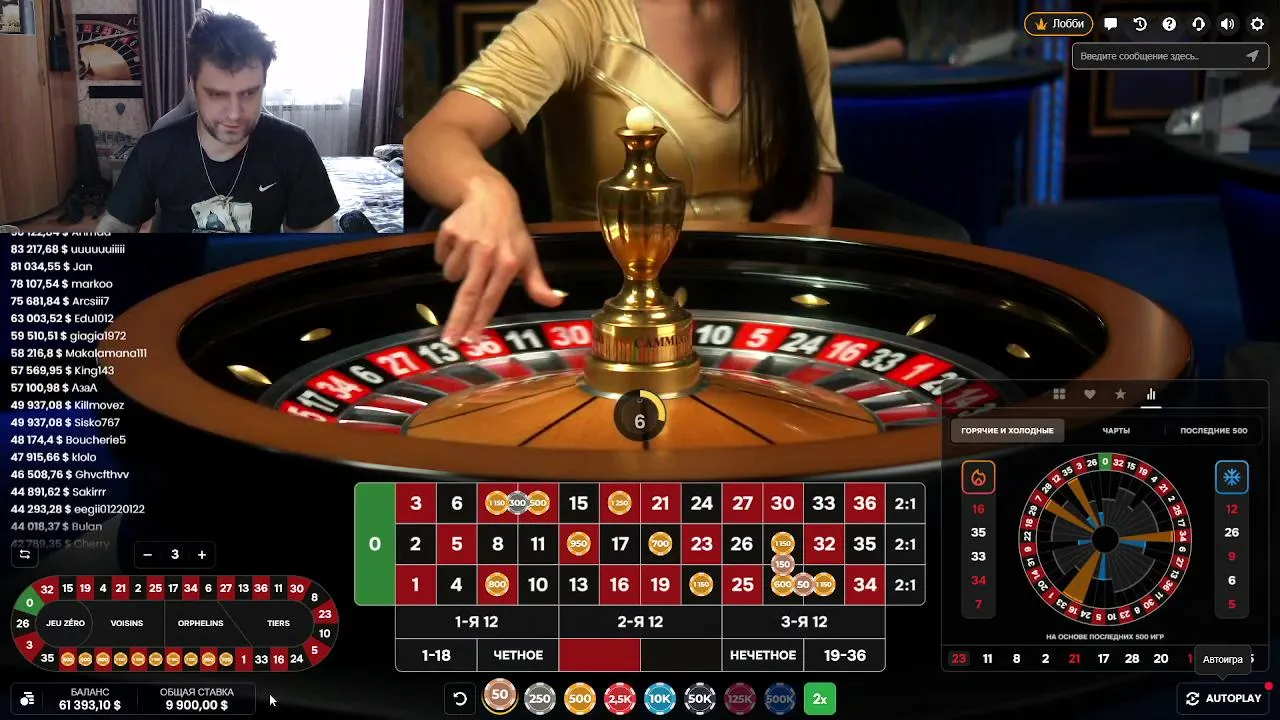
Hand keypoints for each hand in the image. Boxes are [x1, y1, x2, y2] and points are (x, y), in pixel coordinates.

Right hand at [434, 178, 562, 343]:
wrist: (490, 197)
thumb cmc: (511, 232)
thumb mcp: (528, 255)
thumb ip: (537, 283)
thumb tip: (556, 301)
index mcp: (508, 262)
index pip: (492, 298)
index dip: (481, 321)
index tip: (472, 341)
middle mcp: (487, 253)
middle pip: (469, 294)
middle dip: (458, 320)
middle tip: (449, 341)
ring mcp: (466, 241)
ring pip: (451, 275)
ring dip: (457, 273)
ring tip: (471, 258)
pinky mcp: (448, 231)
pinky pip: (441, 258)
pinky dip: (447, 256)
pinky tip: (461, 245)